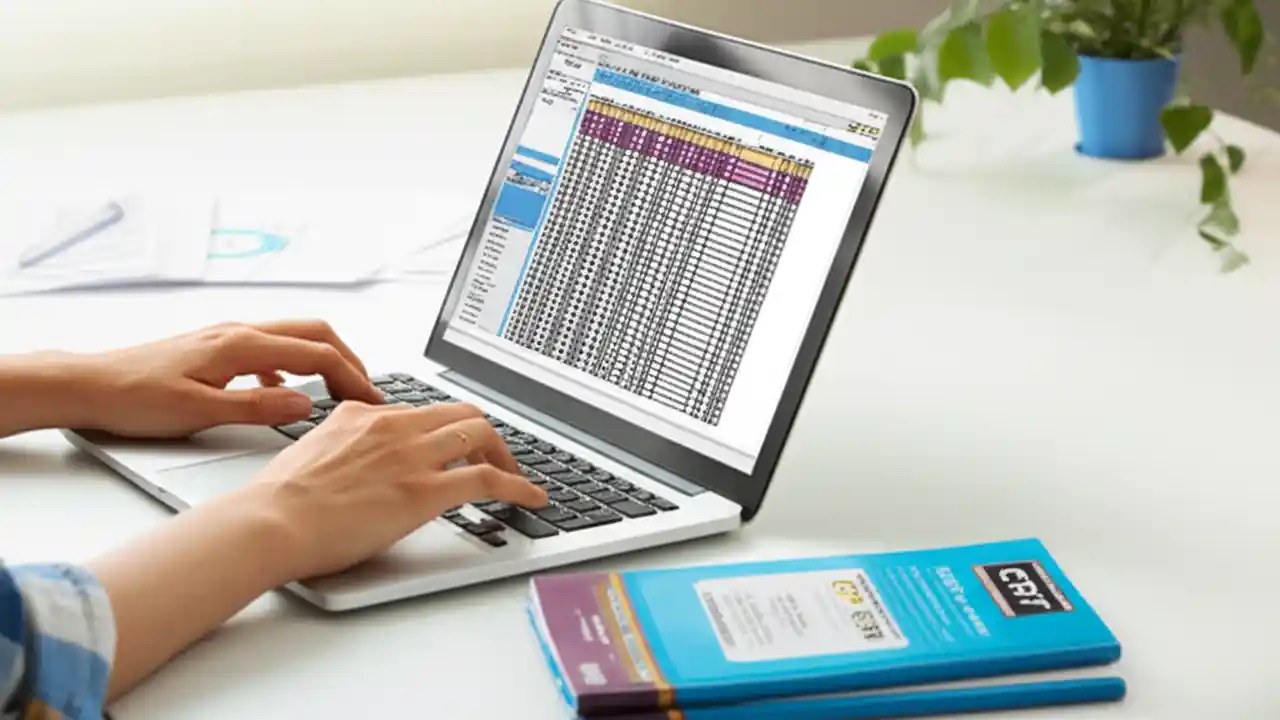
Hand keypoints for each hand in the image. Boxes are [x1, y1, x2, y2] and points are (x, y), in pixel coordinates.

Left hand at [73, 320, 381, 437]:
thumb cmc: (135, 399)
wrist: (89, 384)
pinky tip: (285, 393)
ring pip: (294, 337)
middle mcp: (239, 332)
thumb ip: (258, 409)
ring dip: (324, 359)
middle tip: (367, 391)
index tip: (372, 402)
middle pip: (315, 333)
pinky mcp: (217, 347)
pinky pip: (270, 347)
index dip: (352, 378)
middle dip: (349, 359)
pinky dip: (294, 365)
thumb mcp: (200, 413)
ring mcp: (228, 336)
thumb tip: (307, 405)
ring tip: (339, 390)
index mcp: (241, 345)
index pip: (317, 354)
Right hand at [248, 401, 546, 580]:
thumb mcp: (310, 452)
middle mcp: (394, 426)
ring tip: (516, 478)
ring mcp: (413, 456)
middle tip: (493, 457)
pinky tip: (531, 497)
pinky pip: (488, 478)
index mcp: (363, 415)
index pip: (420, 411)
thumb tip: (348, 457)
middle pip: (460, 412)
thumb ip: (340, 445)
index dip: (444, 429)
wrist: (270, 522)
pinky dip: (518, 486)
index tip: (452, 444)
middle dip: (484, 433)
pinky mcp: (426, 490)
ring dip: (505, 456)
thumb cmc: (279, 502)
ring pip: (480, 434)